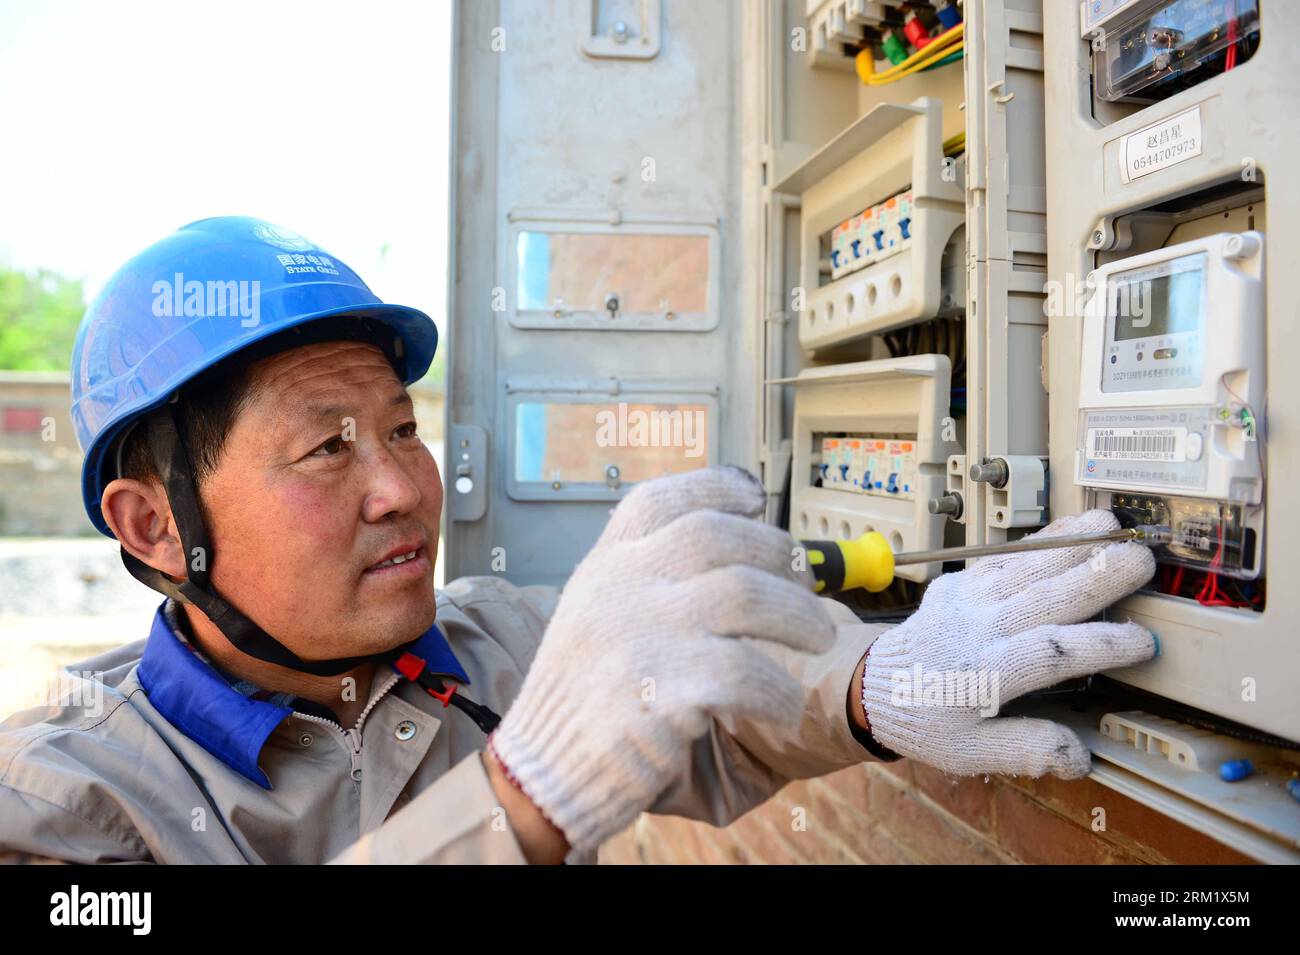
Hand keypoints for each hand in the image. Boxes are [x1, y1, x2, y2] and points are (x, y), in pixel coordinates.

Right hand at [488, 466, 835, 853]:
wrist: (543, 775)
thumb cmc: (583, 698)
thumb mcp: (595, 615)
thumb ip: (644, 578)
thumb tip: (729, 544)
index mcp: (603, 567)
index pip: (659, 500)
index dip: (713, 487)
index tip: (754, 497)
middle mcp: (618, 588)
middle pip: (715, 534)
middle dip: (775, 553)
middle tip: (805, 584)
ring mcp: (638, 635)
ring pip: (745, 593)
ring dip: (797, 615)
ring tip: (820, 638)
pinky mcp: (659, 692)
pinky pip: (746, 673)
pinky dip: (778, 690)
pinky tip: (784, 706)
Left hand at [860, 510, 1156, 778]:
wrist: (877, 685)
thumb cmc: (927, 720)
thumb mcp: (970, 752)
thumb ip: (1025, 749)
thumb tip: (1079, 758)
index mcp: (981, 675)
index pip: (1049, 654)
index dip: (1099, 646)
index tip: (1142, 642)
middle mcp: (975, 629)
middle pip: (1044, 597)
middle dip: (1095, 576)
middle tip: (1142, 561)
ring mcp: (966, 599)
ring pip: (1025, 565)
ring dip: (1070, 542)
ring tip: (1112, 524)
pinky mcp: (960, 582)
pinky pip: (1004, 555)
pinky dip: (1040, 538)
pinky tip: (1073, 526)